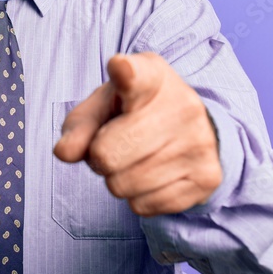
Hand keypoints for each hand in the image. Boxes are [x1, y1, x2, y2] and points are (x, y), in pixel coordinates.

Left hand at [53, 52, 222, 216]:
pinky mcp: (208, 178)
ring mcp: (200, 142)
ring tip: (136, 158)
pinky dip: (139, 197)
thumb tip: (64, 152)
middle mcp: (182, 105)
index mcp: (151, 76)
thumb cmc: (132, 114)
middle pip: (107, 154)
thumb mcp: (101, 108)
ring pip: (123, 185)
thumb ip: (77, 127)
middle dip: (99, 157)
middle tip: (114, 144)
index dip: (125, 73)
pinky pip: (144, 206)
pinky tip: (154, 174)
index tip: (120, 67)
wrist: (190, 128)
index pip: (136, 76)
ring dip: (118, 179)